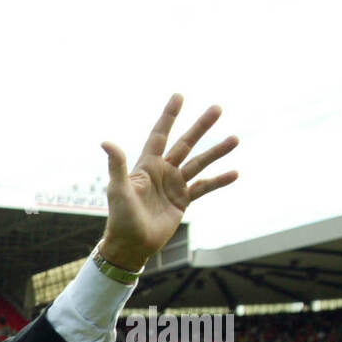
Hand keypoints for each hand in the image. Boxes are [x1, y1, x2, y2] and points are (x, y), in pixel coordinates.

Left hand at [99, 94, 238, 269]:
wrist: (131, 245)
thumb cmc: (120, 218)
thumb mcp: (118, 190)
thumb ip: (117, 165)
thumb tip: (105, 142)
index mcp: (146, 166)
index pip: (159, 135)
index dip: (168, 116)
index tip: (179, 96)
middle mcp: (162, 172)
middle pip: (185, 144)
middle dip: (200, 127)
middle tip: (217, 108)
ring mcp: (174, 185)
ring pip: (198, 163)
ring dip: (216, 151)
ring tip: (235, 138)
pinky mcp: (182, 201)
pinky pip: (204, 187)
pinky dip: (218, 180)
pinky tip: (234, 173)